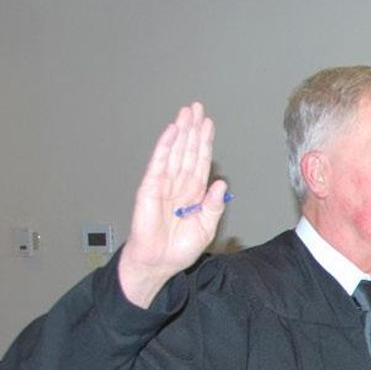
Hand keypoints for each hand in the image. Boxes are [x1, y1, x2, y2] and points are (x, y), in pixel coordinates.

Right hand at [118, 102, 230, 308]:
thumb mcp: (206, 227)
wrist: (159, 262)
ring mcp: (163, 184)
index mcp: (193, 193)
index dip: (205, 143)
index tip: (209, 124)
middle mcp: (179, 184)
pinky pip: (158, 163)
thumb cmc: (179, 248)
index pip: (200, 162)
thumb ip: (214, 205)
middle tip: (197, 107)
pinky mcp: (149, 187)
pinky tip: (172, 131)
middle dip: (193, 129)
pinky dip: (165, 146)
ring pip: (174, 152)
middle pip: (188, 151)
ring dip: (181, 131)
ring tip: (186, 112)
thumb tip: (221, 183)